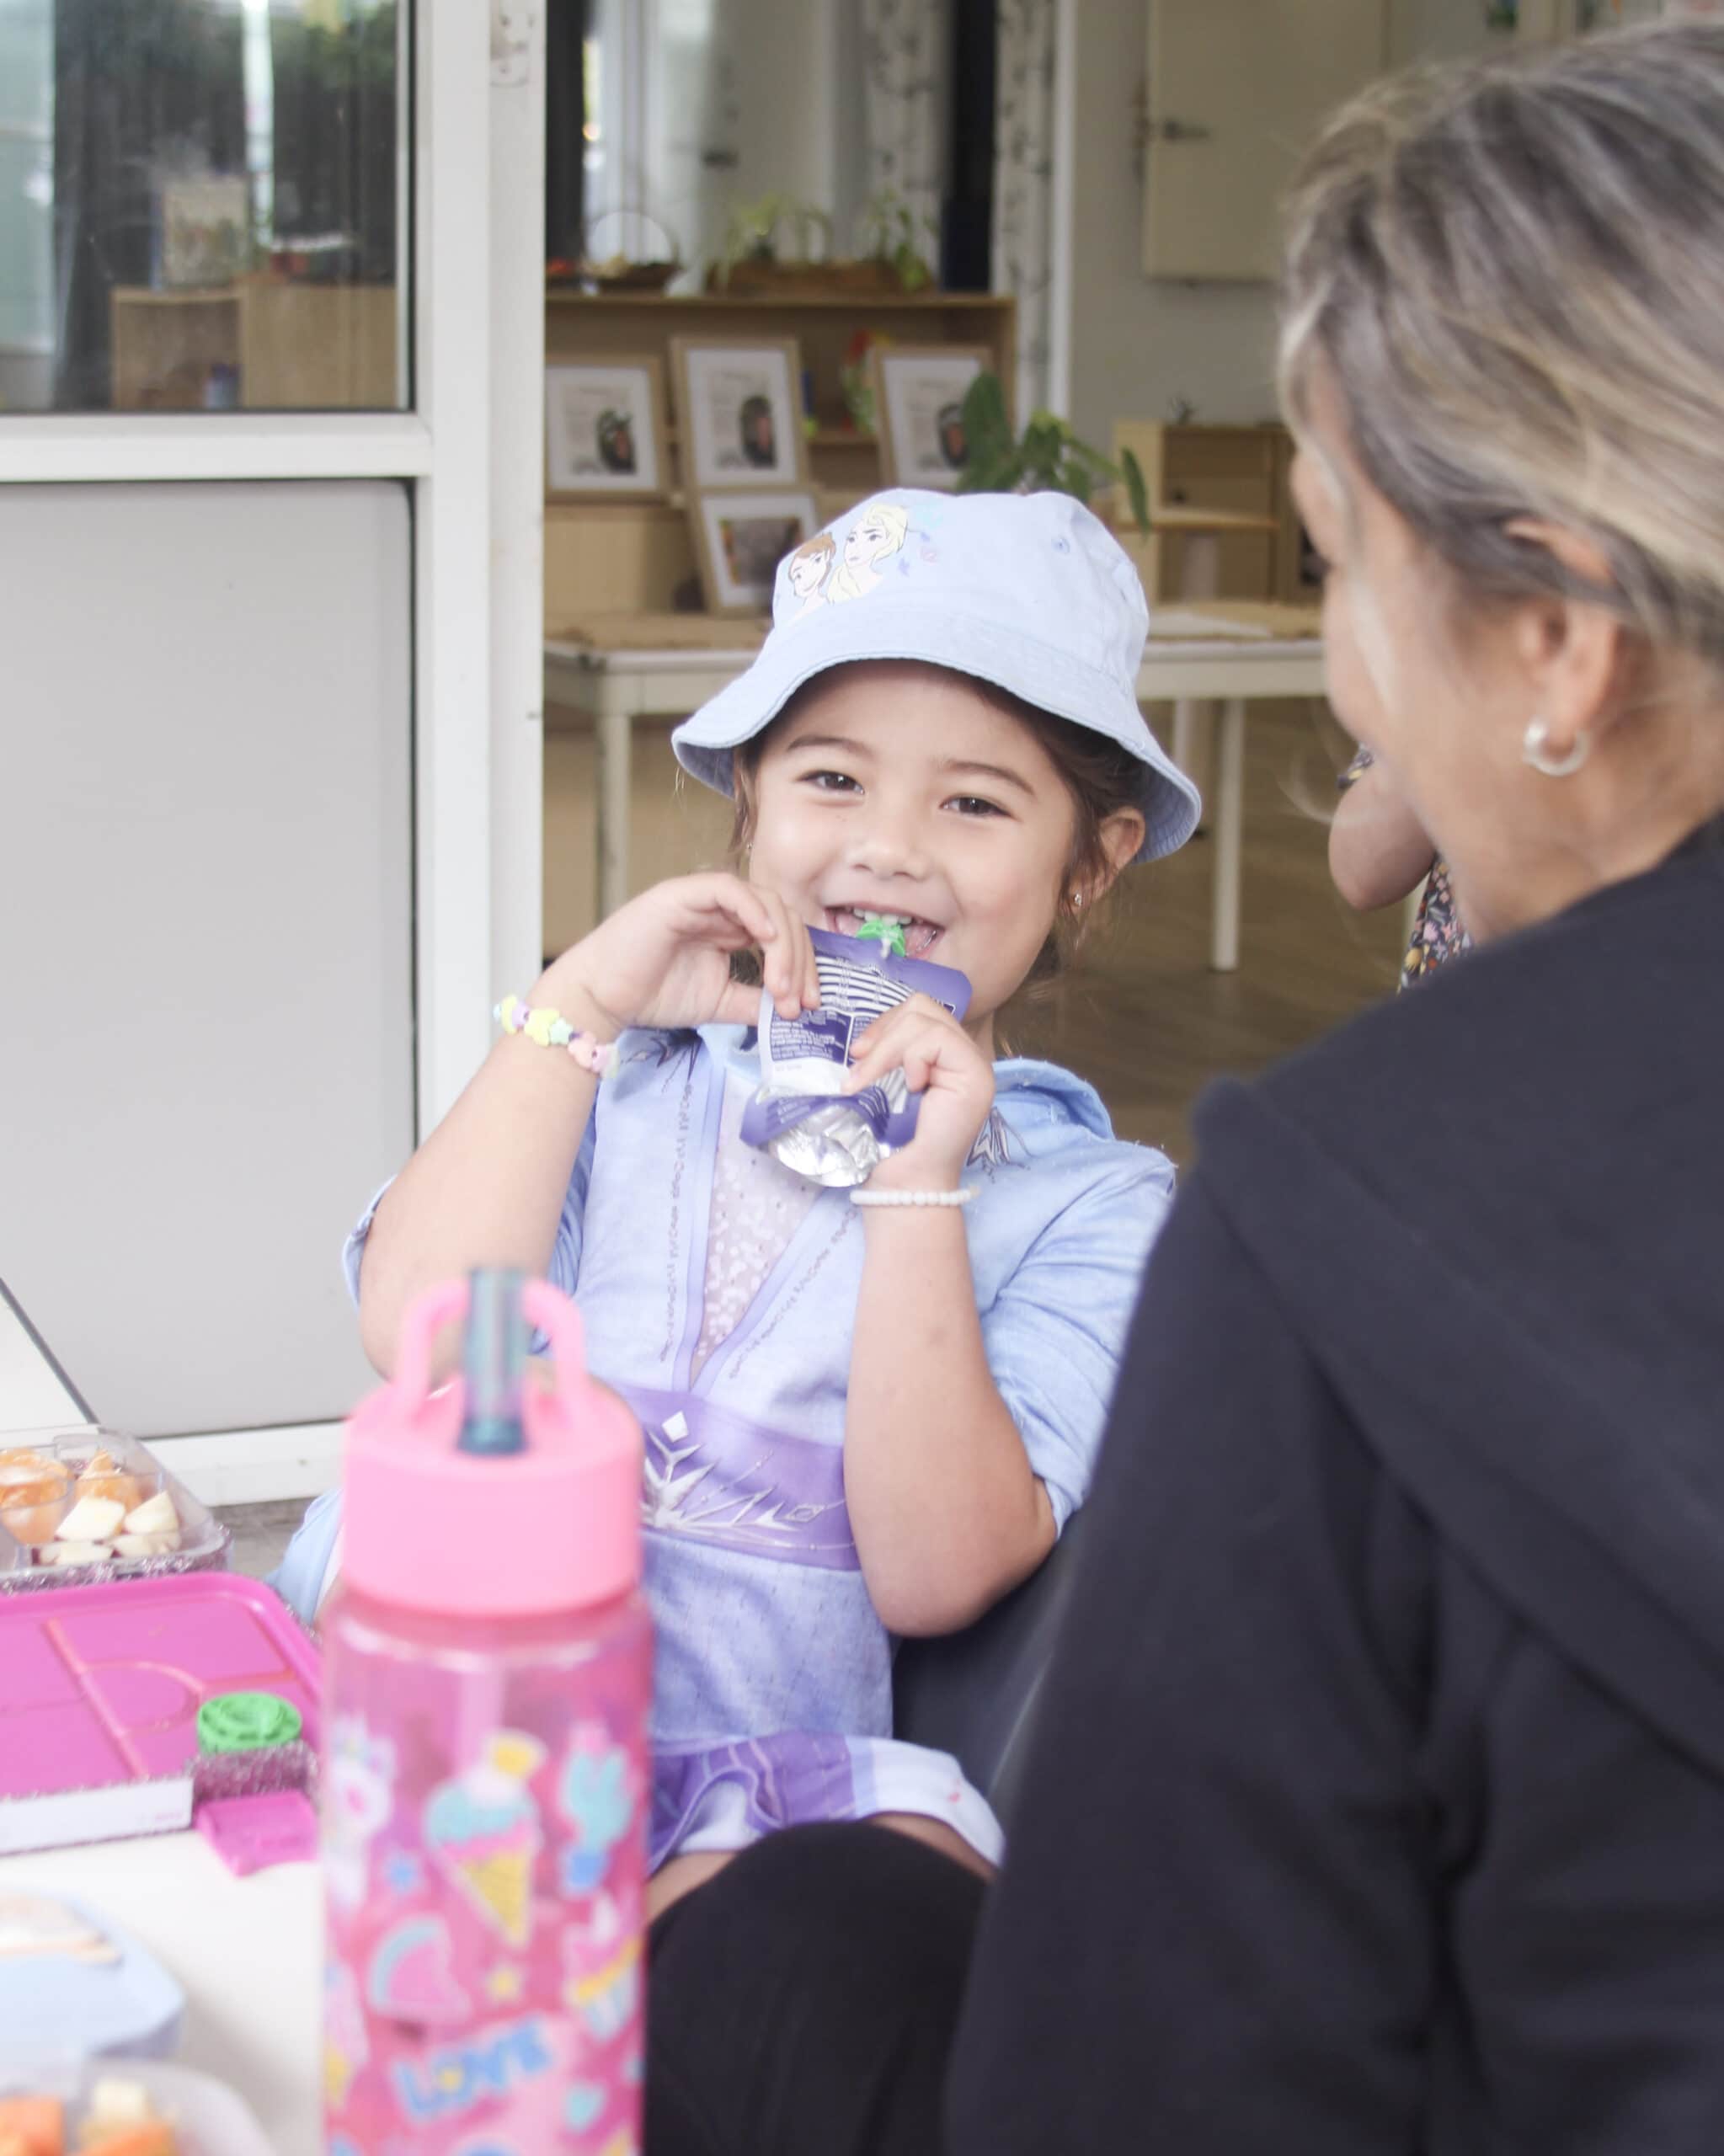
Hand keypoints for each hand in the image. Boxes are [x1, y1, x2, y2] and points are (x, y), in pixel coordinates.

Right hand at [534, 874, 818, 1036]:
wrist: (603, 998)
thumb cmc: (651, 995)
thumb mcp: (720, 1002)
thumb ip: (755, 1002)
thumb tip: (793, 1010)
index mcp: (732, 929)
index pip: (784, 935)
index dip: (804, 967)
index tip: (808, 1005)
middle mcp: (723, 909)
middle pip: (783, 917)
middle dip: (800, 960)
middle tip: (800, 1000)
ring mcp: (703, 898)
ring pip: (764, 902)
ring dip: (782, 944)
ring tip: (781, 984)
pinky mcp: (682, 893)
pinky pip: (728, 889)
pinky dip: (753, 909)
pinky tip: (766, 938)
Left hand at [843, 994, 993, 1189]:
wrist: (906, 1181)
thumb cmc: (891, 1141)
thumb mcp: (884, 1086)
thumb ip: (887, 1055)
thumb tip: (861, 1039)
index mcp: (942, 1056)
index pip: (917, 1010)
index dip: (884, 1022)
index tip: (857, 1052)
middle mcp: (964, 1055)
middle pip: (921, 1006)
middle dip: (883, 1030)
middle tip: (859, 1063)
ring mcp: (975, 1064)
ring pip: (924, 1020)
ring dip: (888, 1049)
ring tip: (871, 1081)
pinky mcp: (976, 1075)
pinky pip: (935, 1040)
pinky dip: (911, 1060)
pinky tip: (912, 1088)